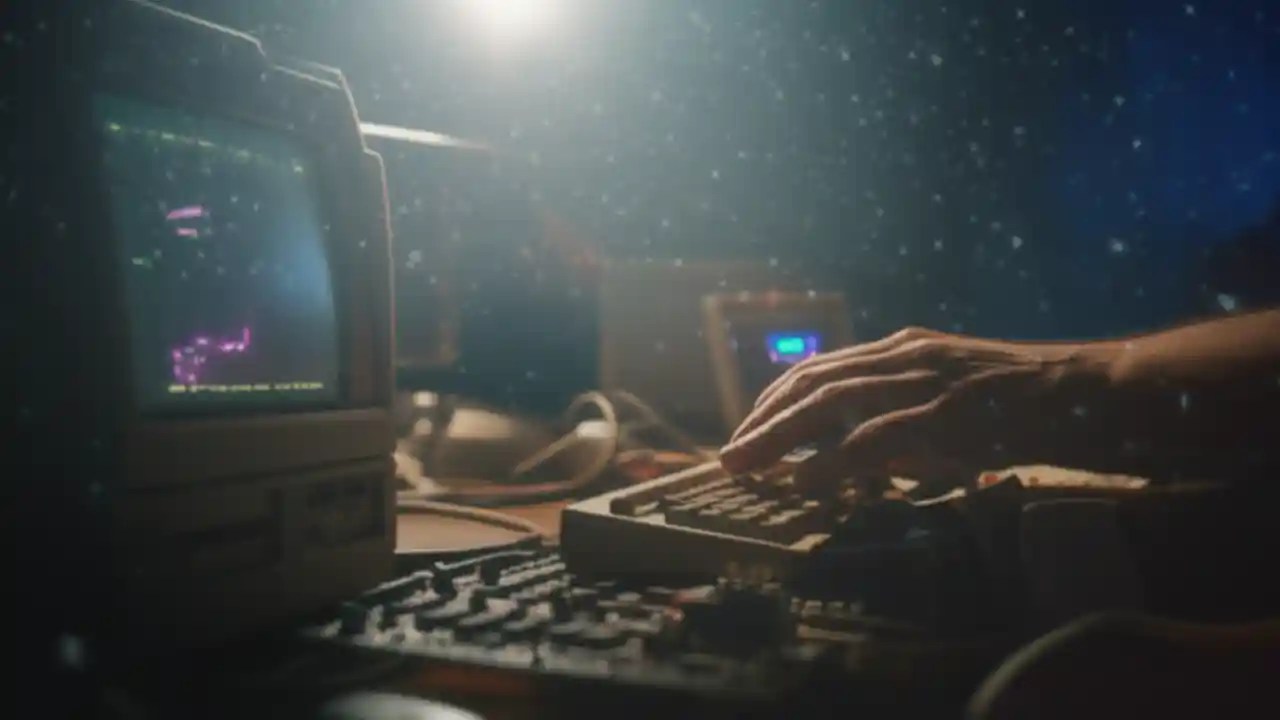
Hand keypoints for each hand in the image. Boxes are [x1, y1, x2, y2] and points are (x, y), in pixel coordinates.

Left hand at [718, 327, 1113, 495]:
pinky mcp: (948, 414)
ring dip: (779, 436)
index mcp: (903, 349)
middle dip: (761, 418)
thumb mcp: (952, 390)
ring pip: (830, 402)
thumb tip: (857, 451)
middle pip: (811, 382)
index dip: (775, 399)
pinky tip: (804, 479)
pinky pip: (876, 437)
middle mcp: (904, 356)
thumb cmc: (1024, 398)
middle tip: (728, 454)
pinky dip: (833, 458)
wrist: (1089, 389)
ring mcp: (924, 382)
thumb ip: (905, 409)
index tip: (747, 430)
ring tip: (744, 464)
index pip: (820, 368)